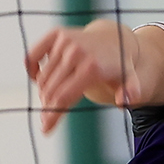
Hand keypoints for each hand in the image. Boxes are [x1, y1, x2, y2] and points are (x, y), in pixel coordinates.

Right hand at [26, 25, 142, 135]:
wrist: (113, 38)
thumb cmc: (118, 66)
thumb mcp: (130, 80)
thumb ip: (131, 92)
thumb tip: (124, 102)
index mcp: (92, 67)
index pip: (63, 96)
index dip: (52, 115)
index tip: (45, 129)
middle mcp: (76, 53)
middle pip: (51, 90)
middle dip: (47, 108)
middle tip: (47, 119)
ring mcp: (65, 42)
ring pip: (42, 77)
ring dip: (43, 92)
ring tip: (50, 100)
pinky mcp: (56, 34)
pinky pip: (33, 55)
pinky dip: (32, 68)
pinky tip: (37, 77)